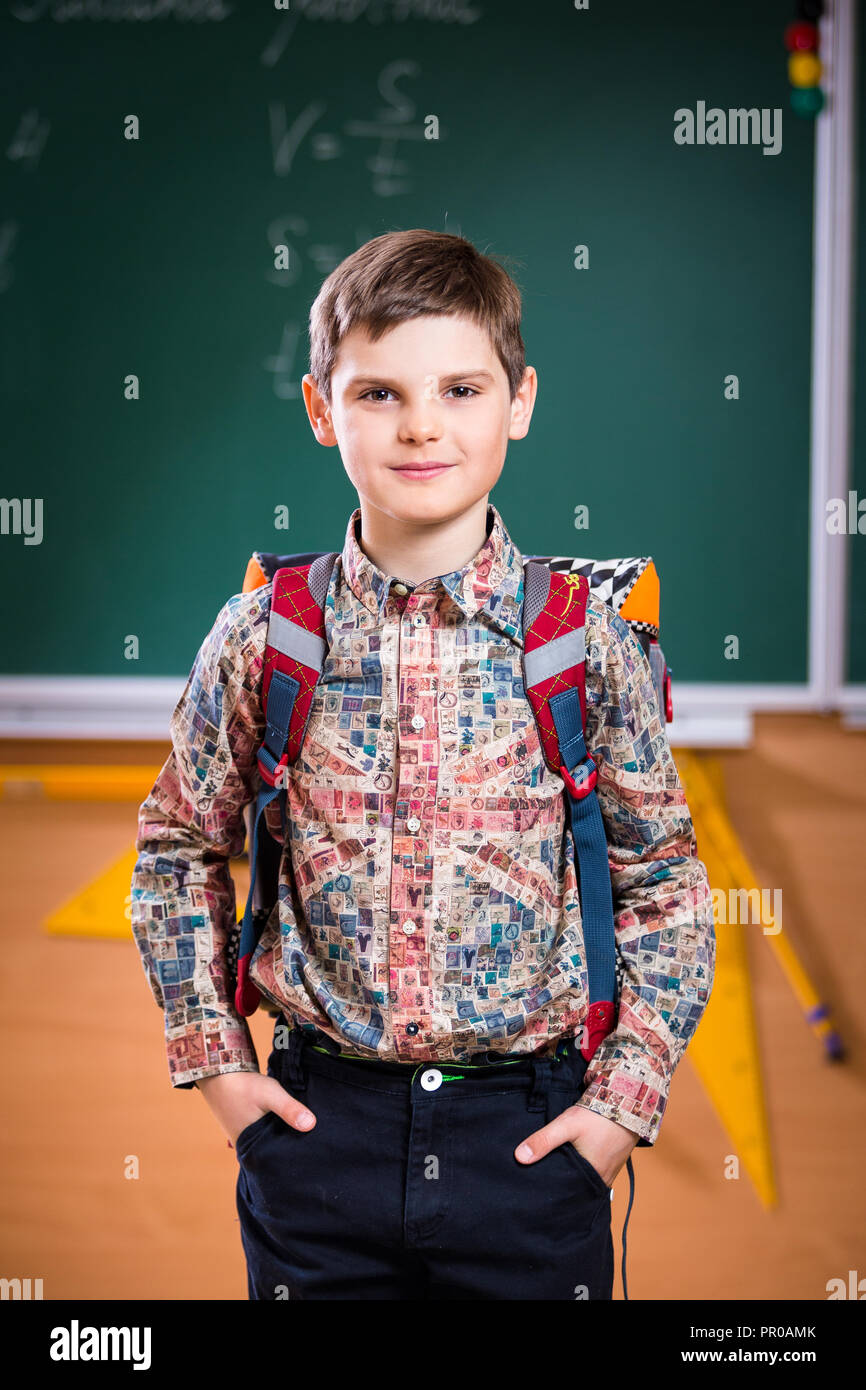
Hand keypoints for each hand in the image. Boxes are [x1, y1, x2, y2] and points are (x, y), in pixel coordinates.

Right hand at [196, 1070, 316, 1146]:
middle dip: (286, 1148)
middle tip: (309, 1145)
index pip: (275, 1161)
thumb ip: (289, 1109)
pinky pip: (259, 1133)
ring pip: (264, 1142)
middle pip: (270, 1153)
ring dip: (277, 1137)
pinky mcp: (242, 1125)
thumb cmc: (244, 1085)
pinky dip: (269, 1129)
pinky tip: (280, 1123)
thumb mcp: (271, 1094)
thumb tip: (311, 1125)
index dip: (292, 1158)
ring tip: (298, 1133)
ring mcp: (241, 1136)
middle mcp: (243, 1146)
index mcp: (250, 1147)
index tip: (310, 1154)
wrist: (219, 1071)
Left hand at [514, 1102, 637, 1186]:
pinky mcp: (612, 1163)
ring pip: (584, 1180)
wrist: (628, 1103)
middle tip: (541, 1183)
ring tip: (554, 1172)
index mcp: (591, 1177)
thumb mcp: (566, 1125)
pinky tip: (573, 1162)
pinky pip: (594, 1173)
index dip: (551, 1191)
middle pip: (575, 1188)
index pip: (565, 1192)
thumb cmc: (597, 1116)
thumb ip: (543, 1140)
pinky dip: (583, 1169)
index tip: (535, 1190)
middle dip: (560, 1185)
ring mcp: (609, 1172)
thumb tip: (519, 1157)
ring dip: (572, 1177)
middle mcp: (602, 1180)